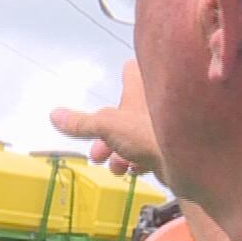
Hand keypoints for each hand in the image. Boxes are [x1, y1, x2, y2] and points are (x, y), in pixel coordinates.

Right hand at [50, 60, 161, 176]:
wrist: (187, 161)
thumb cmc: (148, 133)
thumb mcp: (106, 126)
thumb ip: (81, 123)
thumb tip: (54, 115)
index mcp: (138, 88)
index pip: (130, 69)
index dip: (123, 77)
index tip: (118, 83)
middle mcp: (152, 103)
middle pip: (124, 113)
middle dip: (106, 134)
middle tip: (98, 153)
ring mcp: (161, 125)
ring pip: (134, 135)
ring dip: (119, 152)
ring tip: (115, 167)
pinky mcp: (168, 147)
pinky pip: (148, 151)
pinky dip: (137, 161)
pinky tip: (132, 171)